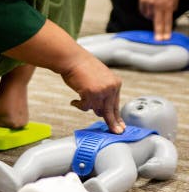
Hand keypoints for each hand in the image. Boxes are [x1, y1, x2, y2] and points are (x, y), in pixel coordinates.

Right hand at [1, 20, 124, 132]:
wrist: (72, 59)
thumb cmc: (81, 67)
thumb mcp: (99, 79)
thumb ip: (103, 93)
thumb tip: (100, 111)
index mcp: (115, 83)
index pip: (116, 104)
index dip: (117, 116)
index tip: (120, 125)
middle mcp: (111, 87)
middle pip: (110, 110)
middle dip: (112, 122)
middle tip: (116, 132)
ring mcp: (102, 90)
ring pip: (95, 109)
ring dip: (86, 107)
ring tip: (79, 100)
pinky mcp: (91, 93)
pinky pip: (85, 107)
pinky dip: (78, 105)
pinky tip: (74, 100)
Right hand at [139, 0, 179, 40]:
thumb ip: (173, 6)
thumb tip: (170, 13)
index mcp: (168, 4)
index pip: (167, 21)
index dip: (166, 30)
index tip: (165, 38)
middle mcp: (158, 5)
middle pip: (158, 22)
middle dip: (159, 32)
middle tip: (158, 40)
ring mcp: (149, 3)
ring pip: (150, 15)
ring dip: (153, 15)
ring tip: (155, 7)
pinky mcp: (143, 0)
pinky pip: (144, 10)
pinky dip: (147, 10)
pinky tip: (149, 6)